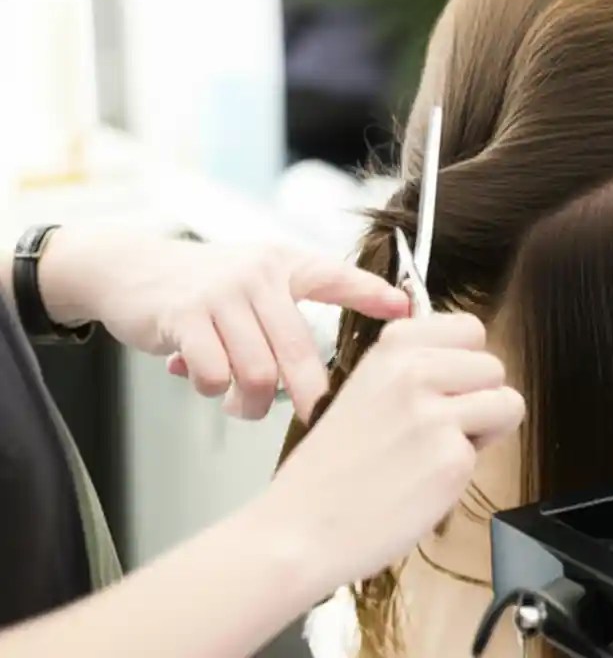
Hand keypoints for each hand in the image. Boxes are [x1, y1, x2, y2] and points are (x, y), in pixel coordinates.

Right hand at [38, 227, 409, 419]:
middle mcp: (258, 275)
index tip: (410, 312)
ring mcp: (220, 294)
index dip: (374, 294)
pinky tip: (206, 381)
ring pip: (257, 372)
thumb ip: (299, 305)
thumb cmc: (207, 286)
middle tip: (316, 418)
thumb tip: (352, 340)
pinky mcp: (183, 316)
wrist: (131, 269)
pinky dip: (214, 390)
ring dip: (251, 401)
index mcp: (285, 265)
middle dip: (312, 394)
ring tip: (244, 403)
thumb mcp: (261, 278)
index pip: (337, 277)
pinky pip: (215, 375)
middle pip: (299, 350)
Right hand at [252, 313, 524, 590]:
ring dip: (486, 430)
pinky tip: (425, 481)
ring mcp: (436, 412)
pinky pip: (489, 453)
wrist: (300, 527)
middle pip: (494, 367)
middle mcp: (416, 370)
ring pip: (509, 404)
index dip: (466, 363)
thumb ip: (416, 370)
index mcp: (394, 346)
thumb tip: (468, 367)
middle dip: (479, 399)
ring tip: (437, 452)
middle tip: (437, 430)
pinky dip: (464, 470)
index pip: (471, 329)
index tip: (444, 387)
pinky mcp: (452, 457)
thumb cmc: (332, 468)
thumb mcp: (366, 389)